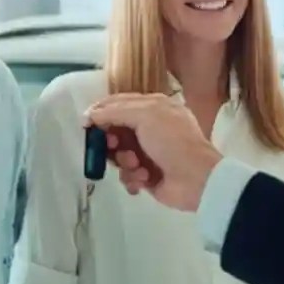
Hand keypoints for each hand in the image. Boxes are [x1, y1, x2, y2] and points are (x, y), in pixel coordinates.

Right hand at [83, 93, 223, 211]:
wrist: (197, 180)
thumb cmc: (172, 142)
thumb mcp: (145, 115)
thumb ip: (115, 111)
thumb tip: (90, 114)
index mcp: (153, 107)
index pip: (119, 103)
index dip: (101, 112)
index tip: (86, 124)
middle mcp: (150, 127)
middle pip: (115, 131)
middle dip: (112, 141)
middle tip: (113, 146)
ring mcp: (149, 152)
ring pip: (119, 155)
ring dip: (124, 162)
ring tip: (138, 166)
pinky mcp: (147, 175)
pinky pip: (127, 175)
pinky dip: (132, 178)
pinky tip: (144, 179)